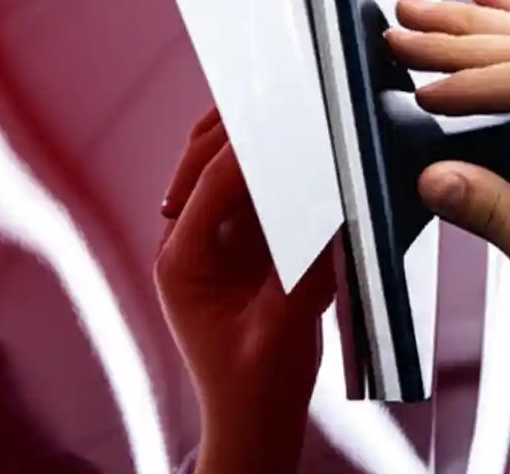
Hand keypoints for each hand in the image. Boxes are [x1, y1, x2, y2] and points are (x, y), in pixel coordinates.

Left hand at [156, 107, 334, 472]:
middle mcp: (192, 240)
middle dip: (240, 124)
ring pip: (227, 162)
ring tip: (294, 105)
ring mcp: (218, 238)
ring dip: (256, 134)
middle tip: (285, 92)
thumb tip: (329, 214)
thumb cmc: (255, 386)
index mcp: (180, 263)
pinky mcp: (247, 242)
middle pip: (204, 158)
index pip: (209, 186)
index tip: (285, 122)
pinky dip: (278, 161)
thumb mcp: (281, 332)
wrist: (254, 417)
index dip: (247, 151)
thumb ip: (303, 273)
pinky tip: (306, 146)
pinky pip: (257, 185)